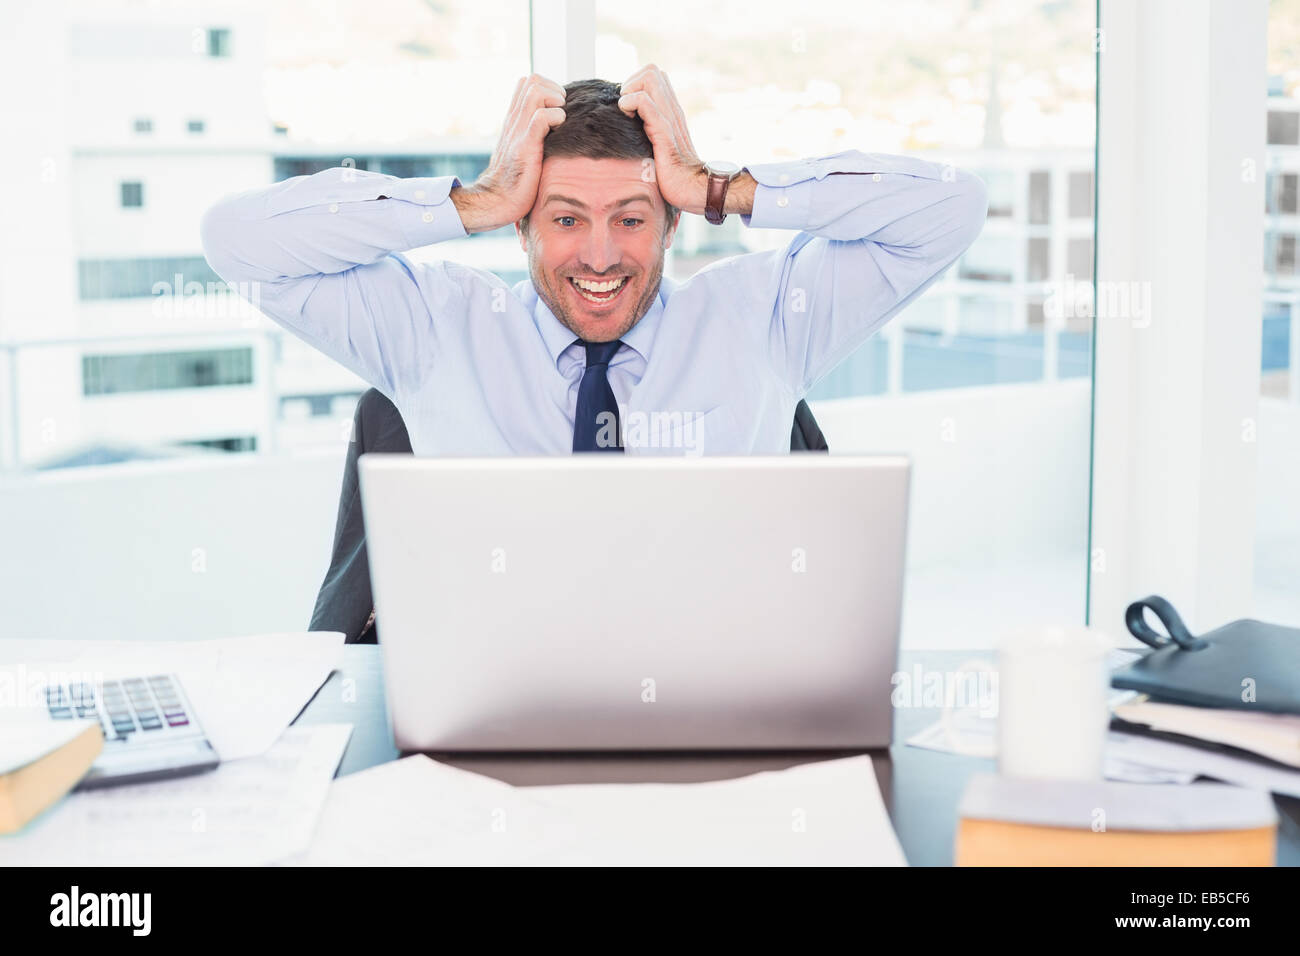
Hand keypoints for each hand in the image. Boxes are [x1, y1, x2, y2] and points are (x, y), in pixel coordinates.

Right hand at [453, 74, 565, 232]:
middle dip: (554, 90)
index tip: (557, 108)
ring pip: (536, 91)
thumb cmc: (514, 182)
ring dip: (555, 101)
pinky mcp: (524, 146)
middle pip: (532, 80)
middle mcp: (514, 120)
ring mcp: (517, 132)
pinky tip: (557, 133)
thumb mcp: (522, 150)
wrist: (495, 202)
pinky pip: (541, 118)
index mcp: (514, 120)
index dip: (548, 86)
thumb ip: (533, 135)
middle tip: (561, 113)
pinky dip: (555, 119)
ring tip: (559, 122)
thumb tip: (555, 130)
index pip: (527, 82)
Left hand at [616, 65, 707, 215]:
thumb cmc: (675, 175)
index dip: (636, 83)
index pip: (655, 75)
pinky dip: (630, 104)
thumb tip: (630, 128)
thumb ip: (651, 131)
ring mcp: (670, 119)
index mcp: (671, 111)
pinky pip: (645, 103)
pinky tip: (628, 119)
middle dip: (631, 83)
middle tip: (626, 108)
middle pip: (652, 70)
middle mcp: (672, 109)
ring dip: (630, 91)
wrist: (693, 190)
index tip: (629, 108)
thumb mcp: (660, 147)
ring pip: (650, 78)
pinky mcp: (664, 132)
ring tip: (627, 113)